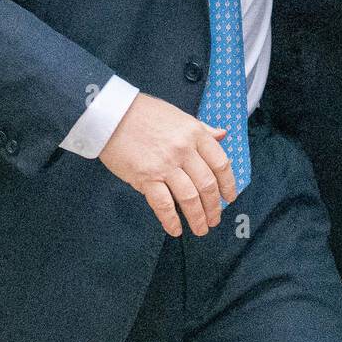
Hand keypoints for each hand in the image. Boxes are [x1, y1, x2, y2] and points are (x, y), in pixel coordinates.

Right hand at [99, 93, 235, 236]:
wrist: (112, 114)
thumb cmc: (144, 112)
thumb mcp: (178, 115)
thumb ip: (202, 128)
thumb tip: (222, 135)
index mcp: (194, 133)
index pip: (220, 163)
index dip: (228, 184)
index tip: (229, 197)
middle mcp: (184, 150)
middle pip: (207, 185)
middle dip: (213, 207)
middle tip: (214, 219)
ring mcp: (165, 165)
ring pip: (190, 198)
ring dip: (197, 218)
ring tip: (200, 229)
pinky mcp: (146, 177)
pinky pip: (164, 205)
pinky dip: (171, 221)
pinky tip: (175, 229)